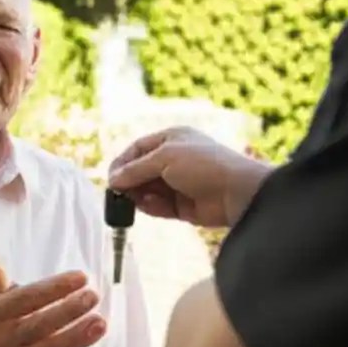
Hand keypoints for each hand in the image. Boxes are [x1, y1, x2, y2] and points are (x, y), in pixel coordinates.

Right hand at [107, 126, 271, 227]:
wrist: (236, 191)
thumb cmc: (204, 165)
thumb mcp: (165, 158)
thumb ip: (136, 169)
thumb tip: (113, 180)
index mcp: (172, 139)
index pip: (138, 149)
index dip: (123, 162)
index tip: (111, 177)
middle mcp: (175, 160)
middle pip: (141, 171)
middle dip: (129, 181)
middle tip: (118, 193)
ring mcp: (179, 183)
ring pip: (148, 190)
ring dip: (139, 195)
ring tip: (133, 200)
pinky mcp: (183, 206)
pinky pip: (159, 206)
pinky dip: (151, 207)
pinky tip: (147, 206)